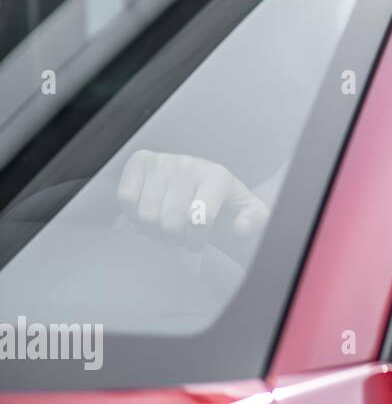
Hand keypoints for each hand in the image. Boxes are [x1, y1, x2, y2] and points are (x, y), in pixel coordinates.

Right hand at [116, 149, 267, 249]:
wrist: (202, 183)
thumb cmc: (224, 203)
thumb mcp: (248, 212)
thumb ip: (254, 221)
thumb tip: (241, 228)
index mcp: (218, 177)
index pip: (200, 219)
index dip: (196, 240)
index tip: (198, 243)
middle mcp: (189, 164)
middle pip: (170, 221)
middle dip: (175, 237)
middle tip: (180, 234)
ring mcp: (164, 161)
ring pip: (146, 214)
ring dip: (153, 228)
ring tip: (165, 223)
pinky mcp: (140, 161)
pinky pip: (125, 198)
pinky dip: (133, 212)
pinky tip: (149, 209)